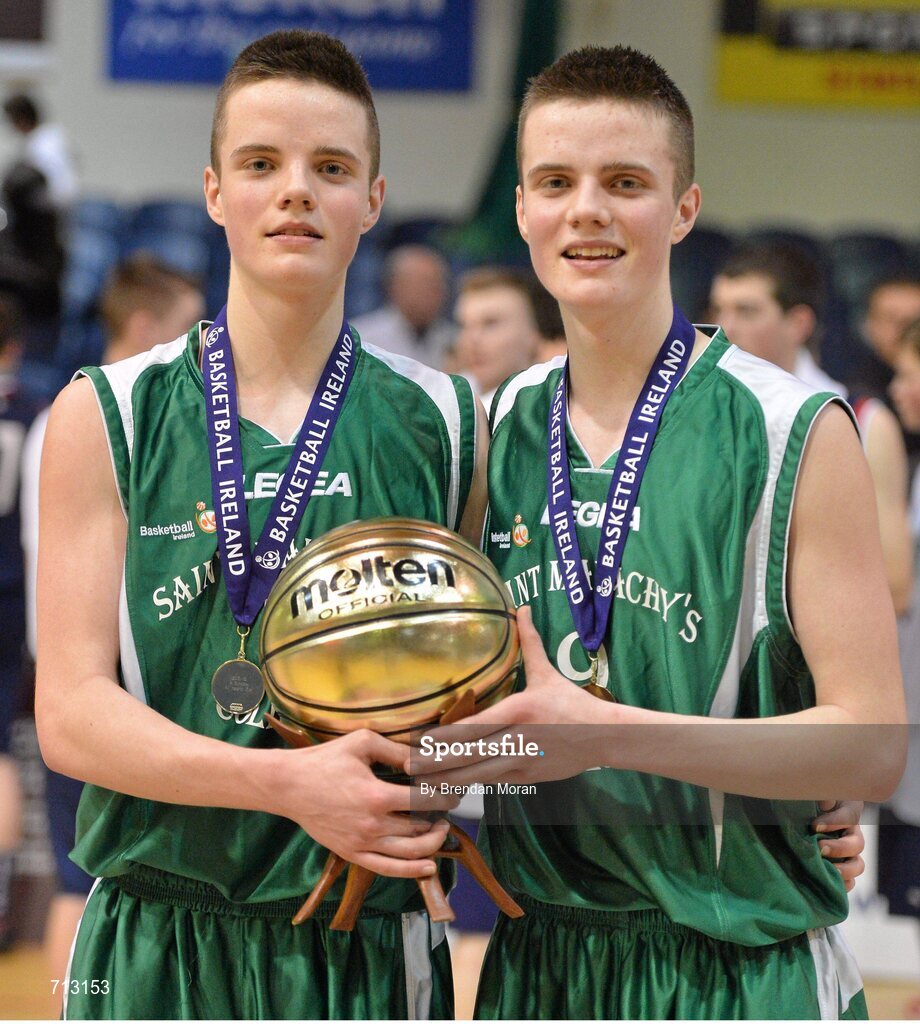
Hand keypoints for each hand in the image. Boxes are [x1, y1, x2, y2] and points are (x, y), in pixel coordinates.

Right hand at [269, 729, 457, 877]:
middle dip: (440, 820)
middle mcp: (372, 824)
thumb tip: (422, 758)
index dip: (444, 797)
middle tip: (447, 809)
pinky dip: (411, 871)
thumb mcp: (362, 742)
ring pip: (408, 853)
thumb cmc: (325, 760)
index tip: (452, 791)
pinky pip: (386, 868)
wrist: (290, 785)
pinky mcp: (352, 853)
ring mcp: (362, 843)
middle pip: (420, 831)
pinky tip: (428, 867)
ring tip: (440, 831)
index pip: (424, 801)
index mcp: (377, 795)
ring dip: (431, 845)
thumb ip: (395, 750)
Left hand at [407, 606, 615, 785]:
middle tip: (407, 766)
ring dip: (448, 781)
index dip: (444, 738)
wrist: (603, 736)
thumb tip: (521, 608)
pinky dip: (470, 787)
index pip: (474, 727)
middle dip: (436, 764)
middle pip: (470, 756)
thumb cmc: (571, 703)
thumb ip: (529, 642)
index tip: (419, 740)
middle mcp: (518, 738)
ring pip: (478, 776)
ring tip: (421, 783)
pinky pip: (493, 783)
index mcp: (519, 710)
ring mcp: (522, 762)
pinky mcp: (527, 778)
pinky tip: (450, 790)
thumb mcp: (547, 673)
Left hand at [811, 799, 864, 891]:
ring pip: (857, 865)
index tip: (814, 826)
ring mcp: (849, 853)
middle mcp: (851, 833)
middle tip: (819, 848)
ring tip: (828, 871)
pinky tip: (830, 884)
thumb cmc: (805, 800)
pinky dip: (842, 884)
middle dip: (839, 848)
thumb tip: (825, 803)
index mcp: (848, 810)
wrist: (792, 815)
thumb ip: (820, 796)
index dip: (834, 822)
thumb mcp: (814, 793)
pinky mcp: (841, 868)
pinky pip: (850, 881)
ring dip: (844, 870)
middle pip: (857, 844)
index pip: (849, 816)